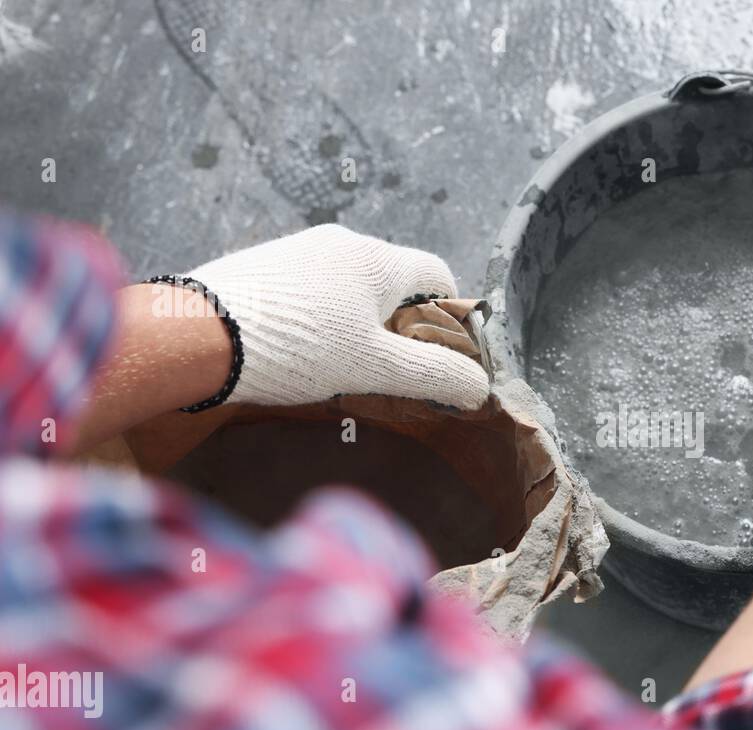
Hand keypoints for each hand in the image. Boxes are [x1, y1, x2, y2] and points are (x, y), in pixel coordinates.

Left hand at [189, 224, 488, 408]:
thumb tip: (479, 386)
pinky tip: (299, 353)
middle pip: (394, 282)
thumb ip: (434, 376)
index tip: (442, 357)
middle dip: (401, 327)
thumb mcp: (376, 368)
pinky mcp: (262, 266)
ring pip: (350, 287)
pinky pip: (311, 290)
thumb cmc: (297, 348)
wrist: (195, 335)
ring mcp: (297, 249)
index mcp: (377, 258)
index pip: (439, 274)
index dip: (451, 317)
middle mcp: (340, 242)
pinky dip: (320, 320)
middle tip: (389, 372)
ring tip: (339, 368)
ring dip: (358, 325)